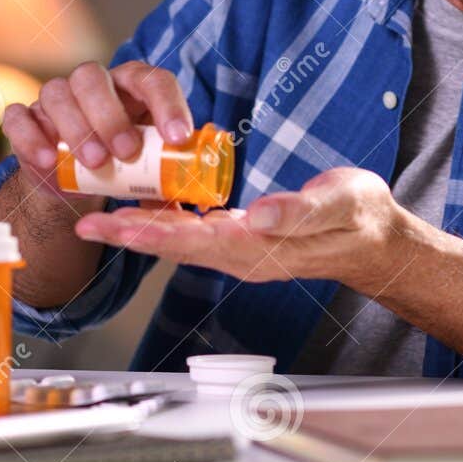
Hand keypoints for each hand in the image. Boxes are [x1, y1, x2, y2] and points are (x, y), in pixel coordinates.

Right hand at [0, 61, 193, 199]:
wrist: (73, 182)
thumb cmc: (121, 166)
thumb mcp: (148, 172)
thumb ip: (167, 183)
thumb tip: (189, 200)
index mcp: (131, 87)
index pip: (152, 80)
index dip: (168, 104)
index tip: (178, 138)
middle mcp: (92, 85)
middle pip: (93, 77)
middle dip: (110, 115)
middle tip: (126, 153)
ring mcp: (55, 99)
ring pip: (56, 92)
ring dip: (76, 127)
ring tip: (95, 164)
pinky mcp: (27, 120)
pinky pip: (20, 117)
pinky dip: (32, 137)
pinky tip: (49, 161)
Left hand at [73, 166, 403, 283]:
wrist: (376, 239)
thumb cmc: (361, 218)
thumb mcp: (340, 205)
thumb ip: (300, 211)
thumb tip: (258, 214)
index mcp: (261, 247)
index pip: (195, 242)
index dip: (152, 234)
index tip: (115, 226)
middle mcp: (243, 255)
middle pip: (175, 247)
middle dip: (129, 236)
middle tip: (86, 227)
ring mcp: (242, 251)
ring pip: (180, 242)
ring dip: (139, 232)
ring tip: (100, 221)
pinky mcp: (244, 239)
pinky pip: (195, 234)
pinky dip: (165, 223)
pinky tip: (144, 210)